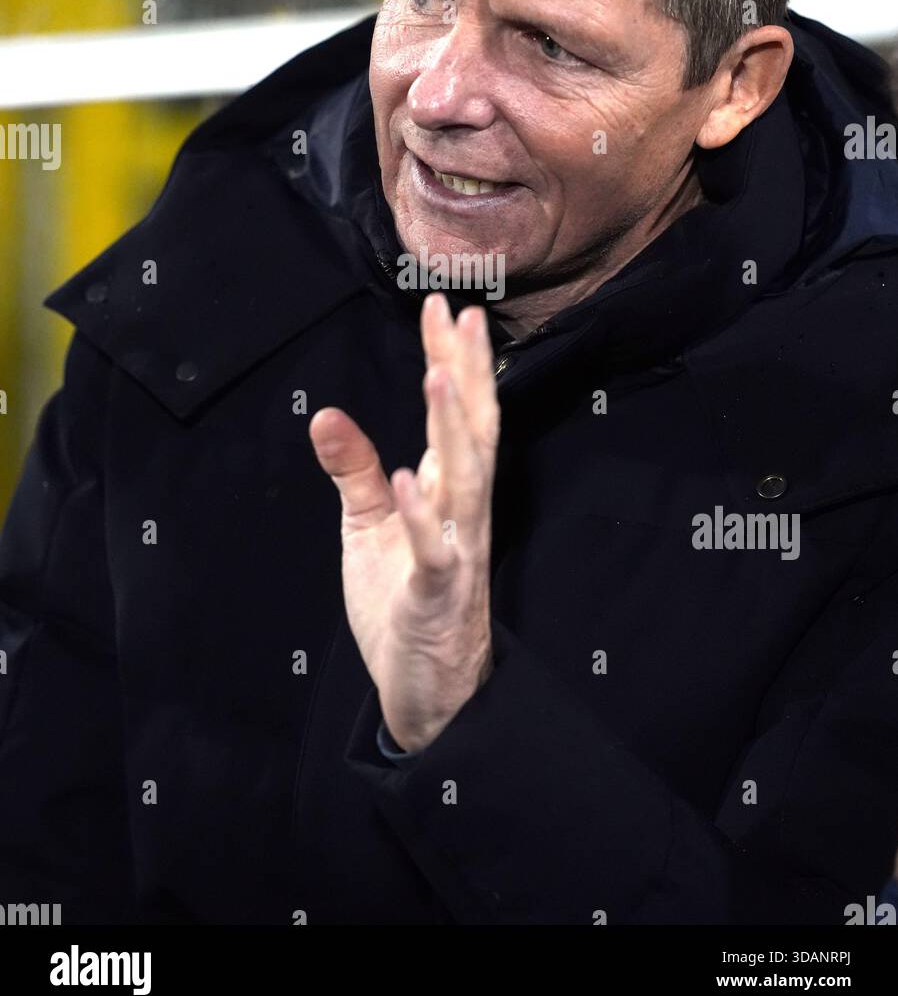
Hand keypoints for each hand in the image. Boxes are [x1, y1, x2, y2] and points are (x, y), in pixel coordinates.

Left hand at [309, 291, 499, 752]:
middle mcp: (461, 511)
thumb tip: (326, 414)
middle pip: (473, 432)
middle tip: (464, 317)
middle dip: (468, 374)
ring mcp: (456, 550)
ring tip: (438, 377)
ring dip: (452, 430)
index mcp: (446, 490)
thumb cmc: (404, 598)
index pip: (453, 414)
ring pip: (464, 481)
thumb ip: (355, 470)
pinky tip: (407, 479)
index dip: (449, 360)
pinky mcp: (437, 592)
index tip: (442, 307)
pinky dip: (421, 515)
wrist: (428, 688)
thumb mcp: (370, 525)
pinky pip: (433, 550)